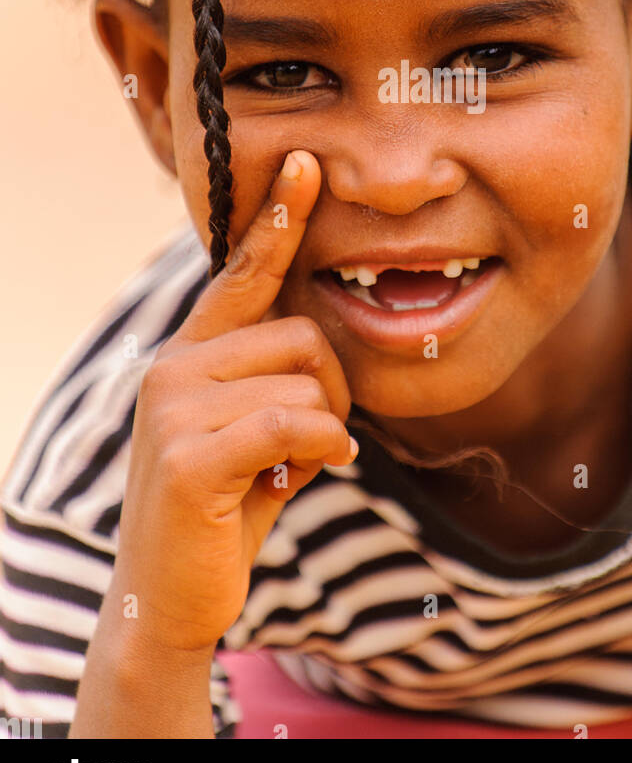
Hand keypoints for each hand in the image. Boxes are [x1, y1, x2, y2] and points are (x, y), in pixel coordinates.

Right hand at [113, 149, 354, 654]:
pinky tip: (308, 476)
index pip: (241, 274)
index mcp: (190, 355)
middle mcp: (174, 366)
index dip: (276, 218)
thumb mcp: (255, 438)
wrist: (168, 599)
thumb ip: (277, 387)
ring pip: (305, 384)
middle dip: (332, 391)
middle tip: (317, 441)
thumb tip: (327, 359)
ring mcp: (174, 406)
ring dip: (323, 433)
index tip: (304, 163)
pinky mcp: (189, 454)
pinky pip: (295, 423)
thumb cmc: (225, 511)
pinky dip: (321, 451)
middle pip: (302, 335)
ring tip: (287, 470)